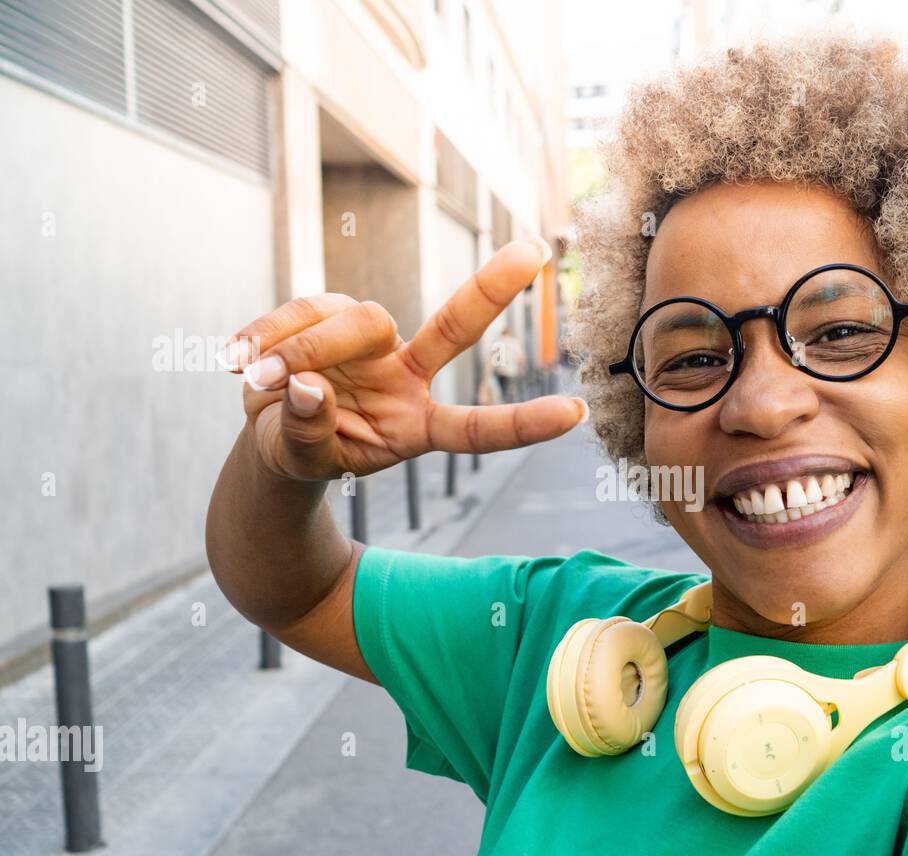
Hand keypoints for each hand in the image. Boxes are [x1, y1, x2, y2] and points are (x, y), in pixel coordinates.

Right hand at [219, 238, 585, 481]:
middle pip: (453, 327)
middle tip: (536, 250)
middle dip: (492, 288)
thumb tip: (308, 387)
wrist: (267, 435)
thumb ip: (307, 433)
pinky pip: (304, 311)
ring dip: (300, 347)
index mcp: (416, 428)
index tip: (578, 413)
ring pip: (355, 321)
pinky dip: (266, 333)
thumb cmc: (302, 454)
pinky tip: (236, 357)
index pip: (475, 429)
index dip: (522, 425)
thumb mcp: (303, 461)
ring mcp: (371, 342)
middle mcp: (405, 377)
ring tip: (252, 378)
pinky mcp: (330, 315)